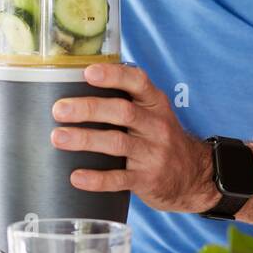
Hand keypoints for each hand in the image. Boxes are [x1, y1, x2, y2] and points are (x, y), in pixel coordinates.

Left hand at [49, 62, 220, 212]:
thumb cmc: (160, 139)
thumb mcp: (153, 114)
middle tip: (59, 109)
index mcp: (155, 104)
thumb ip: (127, 100)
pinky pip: (120, 179)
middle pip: (123, 111)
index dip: (113, 75)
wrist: (194, 176)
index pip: (138, 82)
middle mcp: (156, 126)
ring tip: (58, 137)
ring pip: (118, 143)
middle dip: (89, 108)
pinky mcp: (148, 180)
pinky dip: (97, 179)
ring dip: (85, 139)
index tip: (88, 72)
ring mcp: (153, 153)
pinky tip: (77, 177)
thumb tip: (78, 83)